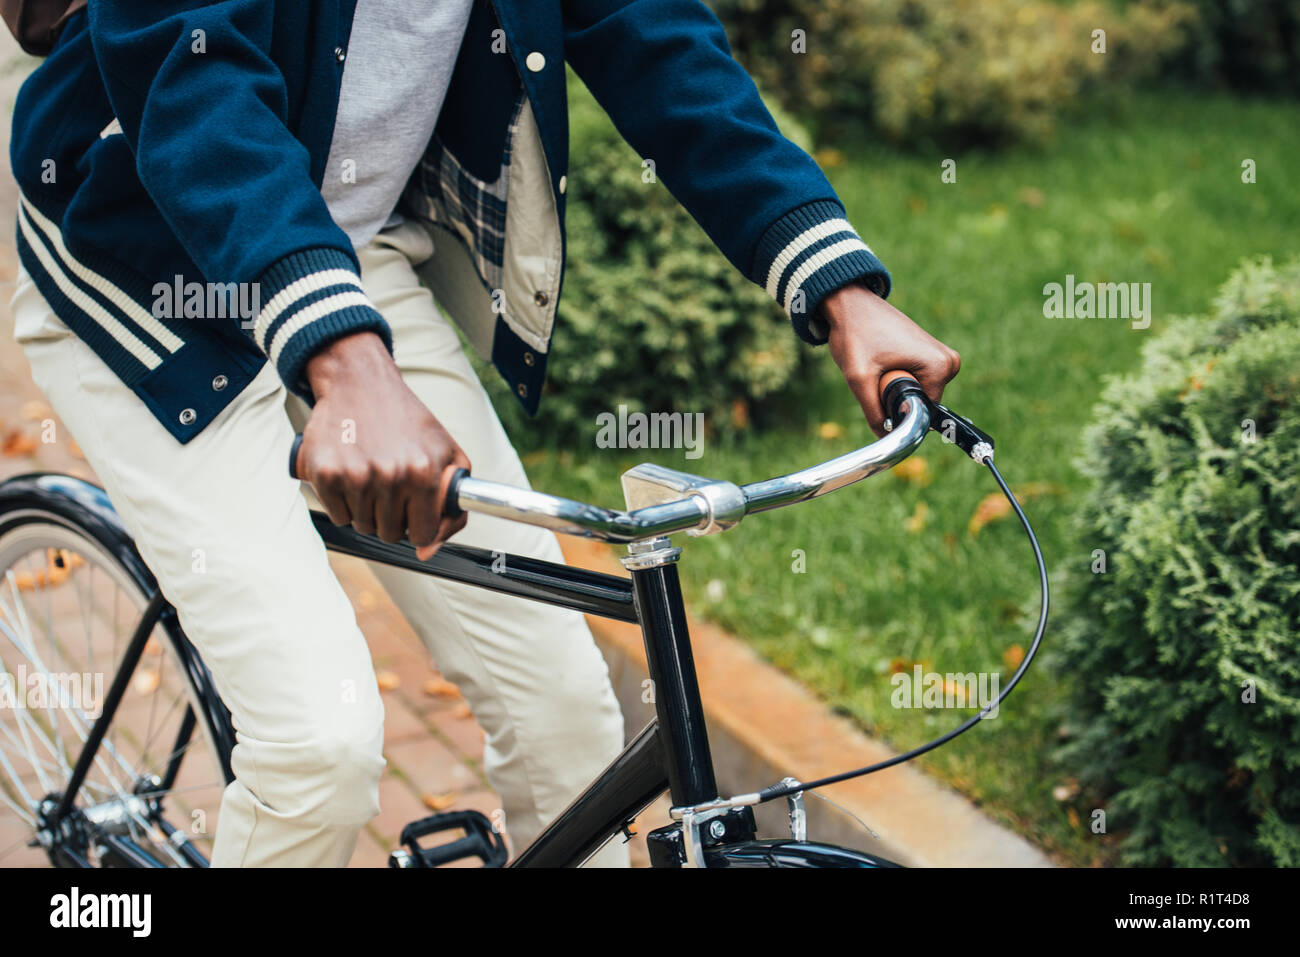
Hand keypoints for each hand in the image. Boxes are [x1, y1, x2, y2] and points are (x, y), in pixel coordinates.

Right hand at [297, 332, 469, 559]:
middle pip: (391, 534)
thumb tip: (427, 551)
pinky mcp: (325, 473)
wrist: (360, 384)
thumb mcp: (448, 453)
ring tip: (371, 476)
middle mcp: (391, 476)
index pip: (424, 535)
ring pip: (363, 526)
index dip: (419, 526)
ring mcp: (356, 475)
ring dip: (367, 510)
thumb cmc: (407, 421)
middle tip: (390, 487)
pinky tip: (352, 474)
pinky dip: (344, 503)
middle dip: (392, 518)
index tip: (414, 512)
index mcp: (424, 472)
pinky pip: (338, 516)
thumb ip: (452, 506)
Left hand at [822, 283, 961, 435]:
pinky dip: (895, 378)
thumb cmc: (856, 333)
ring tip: (878, 363)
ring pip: (914, 394)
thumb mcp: (859, 378)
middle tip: (875, 372)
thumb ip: (873, 412)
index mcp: (940, 367)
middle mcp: (949, 363)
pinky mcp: (932, 356)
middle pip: (919, 404)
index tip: (876, 391)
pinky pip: (914, 382)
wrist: (851, 303)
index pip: (922, 414)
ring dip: (892, 387)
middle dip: (893, 397)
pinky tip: (882, 359)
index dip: (896, 412)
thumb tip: (885, 440)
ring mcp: (943, 358)